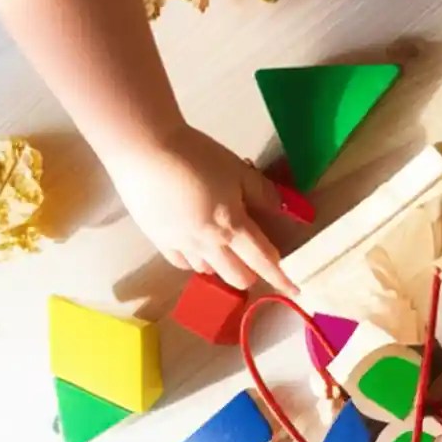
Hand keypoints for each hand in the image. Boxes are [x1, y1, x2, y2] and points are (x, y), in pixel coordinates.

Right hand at [103, 125, 297, 293]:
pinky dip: (195, 260)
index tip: (295, 291)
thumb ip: (262, 193)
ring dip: (221, 265)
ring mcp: (181, 245)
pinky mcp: (158, 240)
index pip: (263, 259)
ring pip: (209, 272)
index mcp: (232, 226)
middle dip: (250, 273)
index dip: (281, 277)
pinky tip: (194, 247)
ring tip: (221, 246)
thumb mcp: (238, 170)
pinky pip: (182, 262)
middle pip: (237, 276)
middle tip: (251, 257)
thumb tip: (281, 210)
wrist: (146, 151)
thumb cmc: (197, 156)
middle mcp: (208, 244)